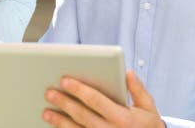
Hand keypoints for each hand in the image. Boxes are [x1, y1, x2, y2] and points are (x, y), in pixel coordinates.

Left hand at [43, 71, 164, 127]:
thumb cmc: (148, 127)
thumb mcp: (149, 108)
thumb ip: (138, 89)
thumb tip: (128, 72)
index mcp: (122, 118)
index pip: (96, 100)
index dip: (79, 89)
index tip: (64, 79)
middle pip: (82, 115)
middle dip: (64, 103)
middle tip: (49, 93)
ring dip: (60, 122)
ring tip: (46, 113)